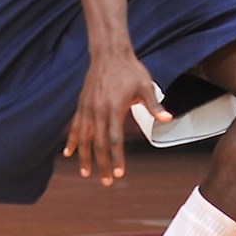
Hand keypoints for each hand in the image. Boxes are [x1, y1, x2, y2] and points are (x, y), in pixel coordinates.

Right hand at [63, 50, 170, 184]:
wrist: (109, 54)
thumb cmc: (130, 70)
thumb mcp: (146, 86)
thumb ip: (154, 105)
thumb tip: (167, 118)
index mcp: (114, 108)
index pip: (115, 139)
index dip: (116, 158)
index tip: (119, 174)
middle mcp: (98, 111)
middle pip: (98, 144)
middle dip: (102, 164)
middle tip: (106, 182)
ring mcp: (87, 108)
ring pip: (84, 138)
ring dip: (84, 157)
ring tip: (85, 173)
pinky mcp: (82, 105)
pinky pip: (75, 126)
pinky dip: (72, 141)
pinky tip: (68, 153)